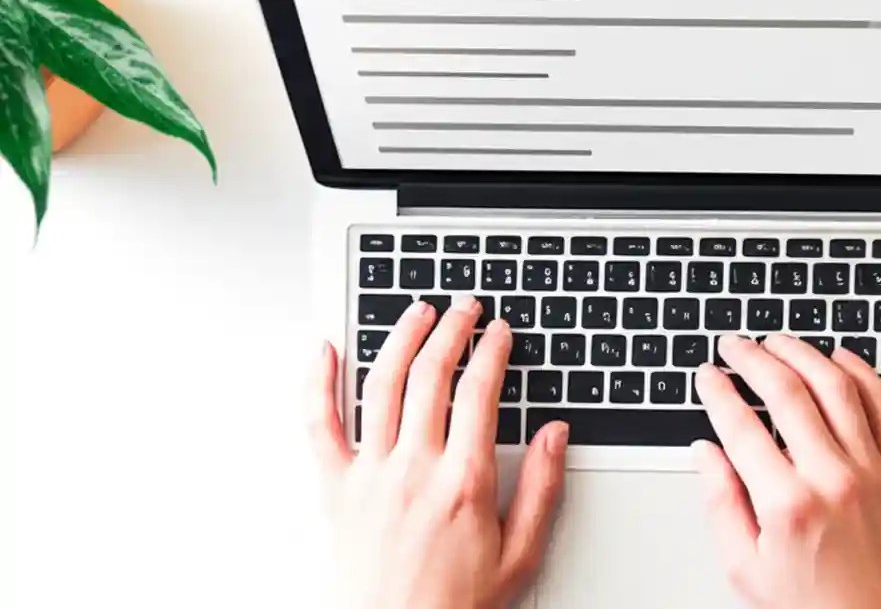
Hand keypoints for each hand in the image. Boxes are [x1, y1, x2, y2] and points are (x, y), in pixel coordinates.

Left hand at [310, 297, 569, 608]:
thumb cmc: (455, 606)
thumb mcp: (521, 555)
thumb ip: (542, 489)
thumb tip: (555, 435)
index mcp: (463, 483)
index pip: (479, 392)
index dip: (492, 351)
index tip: (500, 332)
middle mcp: (413, 469)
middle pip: (431, 375)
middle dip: (452, 330)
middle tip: (464, 310)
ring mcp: (370, 475)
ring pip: (382, 384)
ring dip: (401, 338)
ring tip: (417, 312)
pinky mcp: (336, 488)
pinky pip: (318, 424)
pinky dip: (317, 381)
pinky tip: (325, 349)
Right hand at [694, 335, 880, 608]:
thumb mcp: (746, 569)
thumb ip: (721, 504)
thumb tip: (706, 454)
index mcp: (786, 504)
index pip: (741, 425)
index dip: (718, 391)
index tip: (708, 375)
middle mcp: (832, 478)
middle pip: (787, 392)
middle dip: (753, 358)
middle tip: (734, 345)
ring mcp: (872, 472)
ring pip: (836, 387)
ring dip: (803, 353)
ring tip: (779, 341)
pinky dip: (862, 374)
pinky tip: (841, 359)